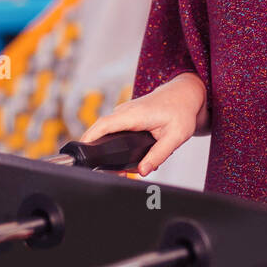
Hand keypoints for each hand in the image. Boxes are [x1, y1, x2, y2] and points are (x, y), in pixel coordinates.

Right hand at [79, 74, 204, 175]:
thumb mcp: (175, 137)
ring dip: (106, 148)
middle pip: (101, 130)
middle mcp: (125, 111)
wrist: (185, 94)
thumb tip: (143, 171)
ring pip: (106, 130)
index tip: (82, 151)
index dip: (90, 137)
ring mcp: (124, 112)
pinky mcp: (126, 116)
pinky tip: (124, 157)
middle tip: (112, 173)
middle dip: (98, 151)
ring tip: (120, 170)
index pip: (104, 124)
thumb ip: (158, 155)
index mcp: (134, 114)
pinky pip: (113, 129)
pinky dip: (113, 142)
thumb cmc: (181, 111)